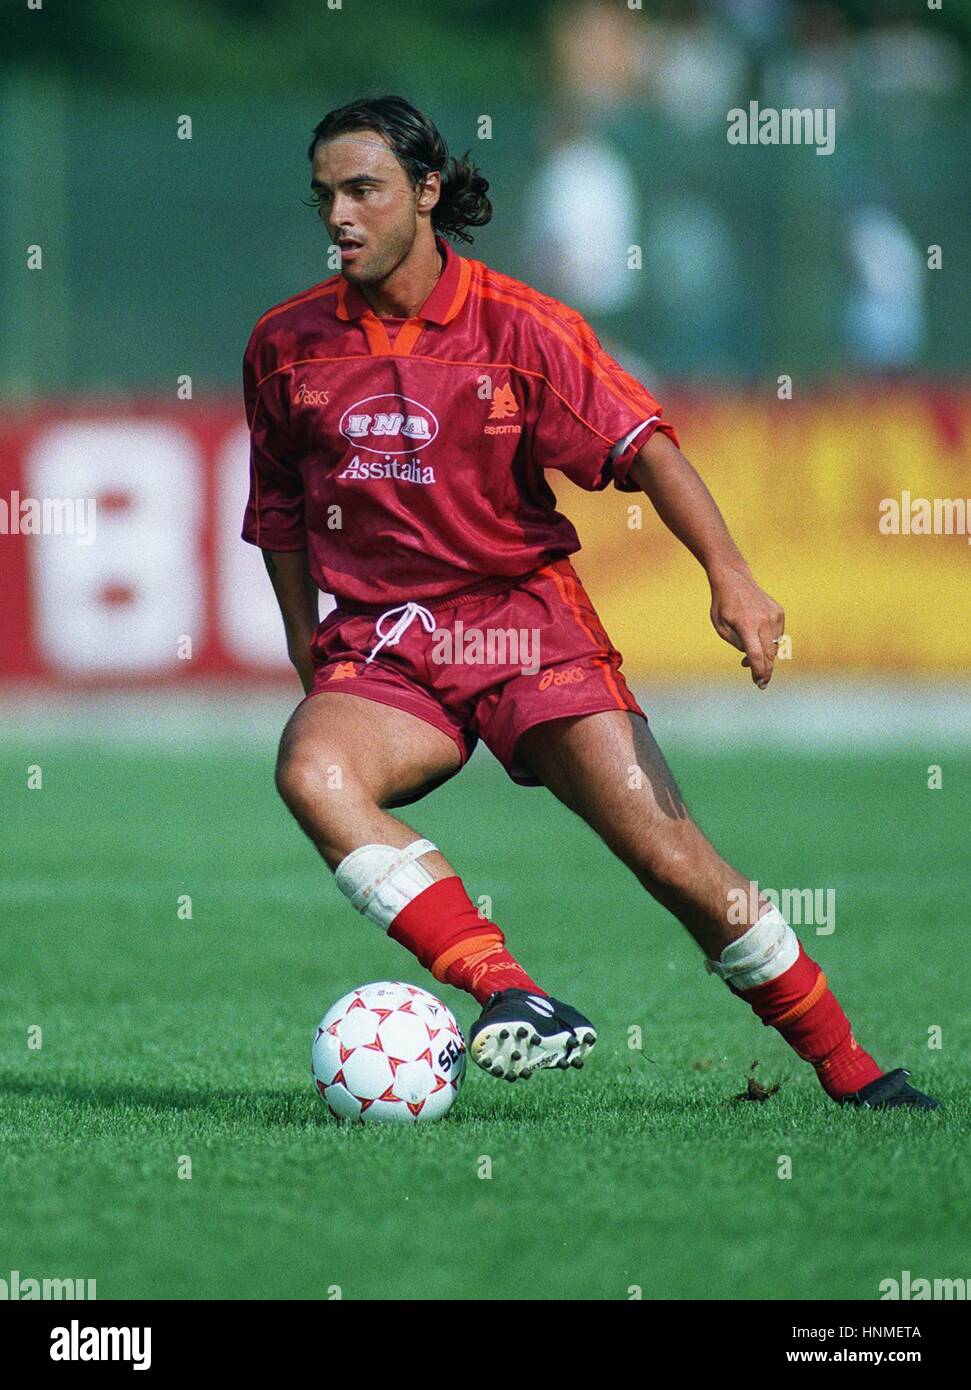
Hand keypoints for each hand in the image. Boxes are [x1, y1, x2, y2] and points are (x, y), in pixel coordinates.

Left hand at [708, 566, 784, 687]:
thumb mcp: (721, 628)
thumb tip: (752, 658)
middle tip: (761, 682)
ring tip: (751, 658)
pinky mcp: (779, 612)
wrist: (734, 579)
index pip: (756, 656)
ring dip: (766, 656)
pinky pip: (778, 635)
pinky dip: (770, 642)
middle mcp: (764, 621)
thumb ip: (737, 644)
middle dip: (766, 670)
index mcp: (747, 625)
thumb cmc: (723, 605)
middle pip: (769, 654)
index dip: (758, 672)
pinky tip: (758, 640)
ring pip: (775, 646)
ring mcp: (774, 615)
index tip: (759, 683)